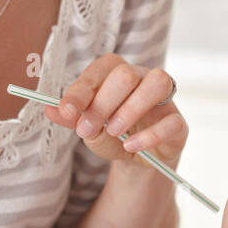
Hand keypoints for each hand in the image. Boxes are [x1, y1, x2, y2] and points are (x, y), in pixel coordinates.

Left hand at [44, 55, 187, 166]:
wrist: (138, 158)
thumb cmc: (113, 135)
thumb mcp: (88, 128)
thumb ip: (72, 118)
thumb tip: (49, 109)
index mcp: (118, 73)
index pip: (101, 69)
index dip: (82, 90)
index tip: (67, 111)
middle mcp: (143, 77)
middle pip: (126, 73)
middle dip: (103, 102)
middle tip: (88, 128)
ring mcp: (165, 99)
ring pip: (157, 83)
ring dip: (130, 109)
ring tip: (114, 132)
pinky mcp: (178, 122)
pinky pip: (171, 121)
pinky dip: (149, 135)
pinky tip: (131, 146)